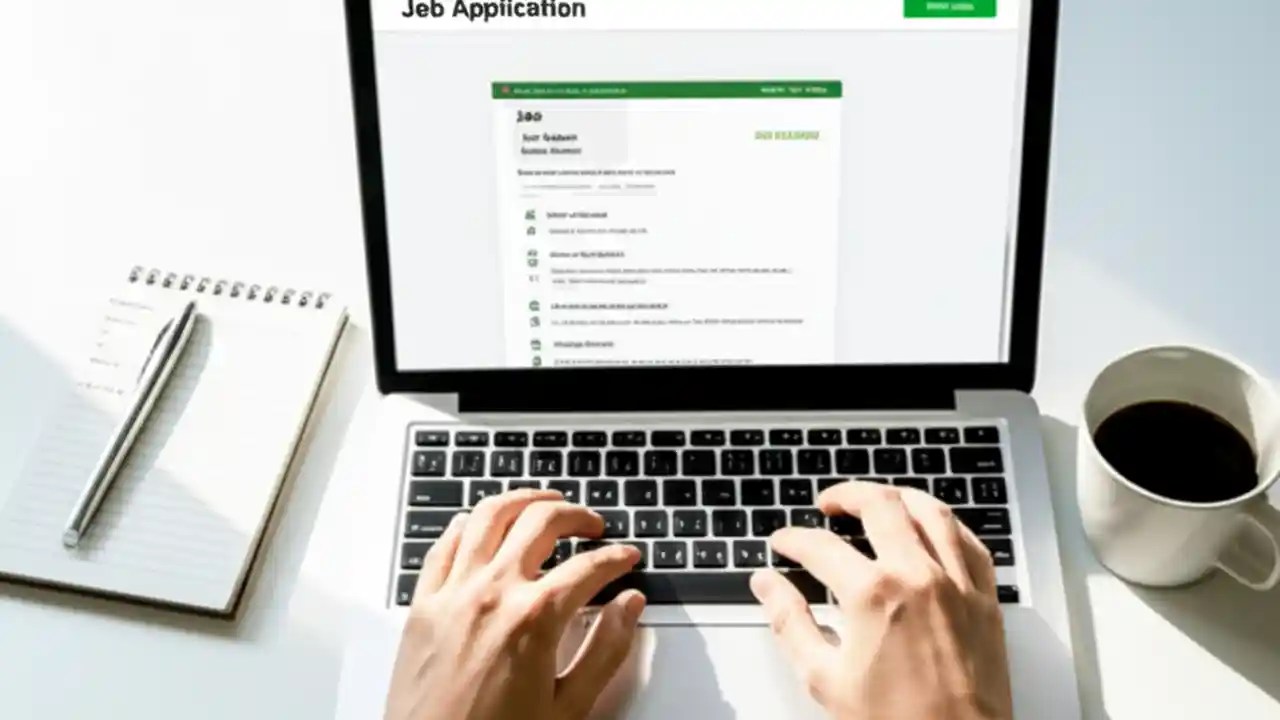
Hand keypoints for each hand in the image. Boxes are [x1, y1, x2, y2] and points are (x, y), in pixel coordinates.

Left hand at [385, 489, 645, 719]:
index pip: (590, 566)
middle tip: (592, 526)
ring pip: (490, 515)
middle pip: (542, 521)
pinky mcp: (422, 604)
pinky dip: (469, 522)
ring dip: (524, 500)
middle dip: (577, 515)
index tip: (626, 558)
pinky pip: (445, 542)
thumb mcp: (569, 707)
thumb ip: (606, 649)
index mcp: (535, 618)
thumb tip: (629, 606)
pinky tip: (484, 523)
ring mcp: (453, 593)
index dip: (616, 557)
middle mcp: (492, 592)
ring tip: (545, 503)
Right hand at [752, 481, 1011, 719]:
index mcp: (872, 595)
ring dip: (897, 496)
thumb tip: (768, 586)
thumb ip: (790, 623)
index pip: (819, 545)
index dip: (793, 539)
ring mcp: (958, 584)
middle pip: (879, 504)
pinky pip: (970, 543)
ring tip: (877, 500)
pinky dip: (947, 526)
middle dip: (846, 495)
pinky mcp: (986, 600)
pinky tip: (932, 528)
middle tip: (829, 504)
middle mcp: (918, 576)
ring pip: (930, 510)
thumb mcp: (823, 678)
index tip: (784, 543)